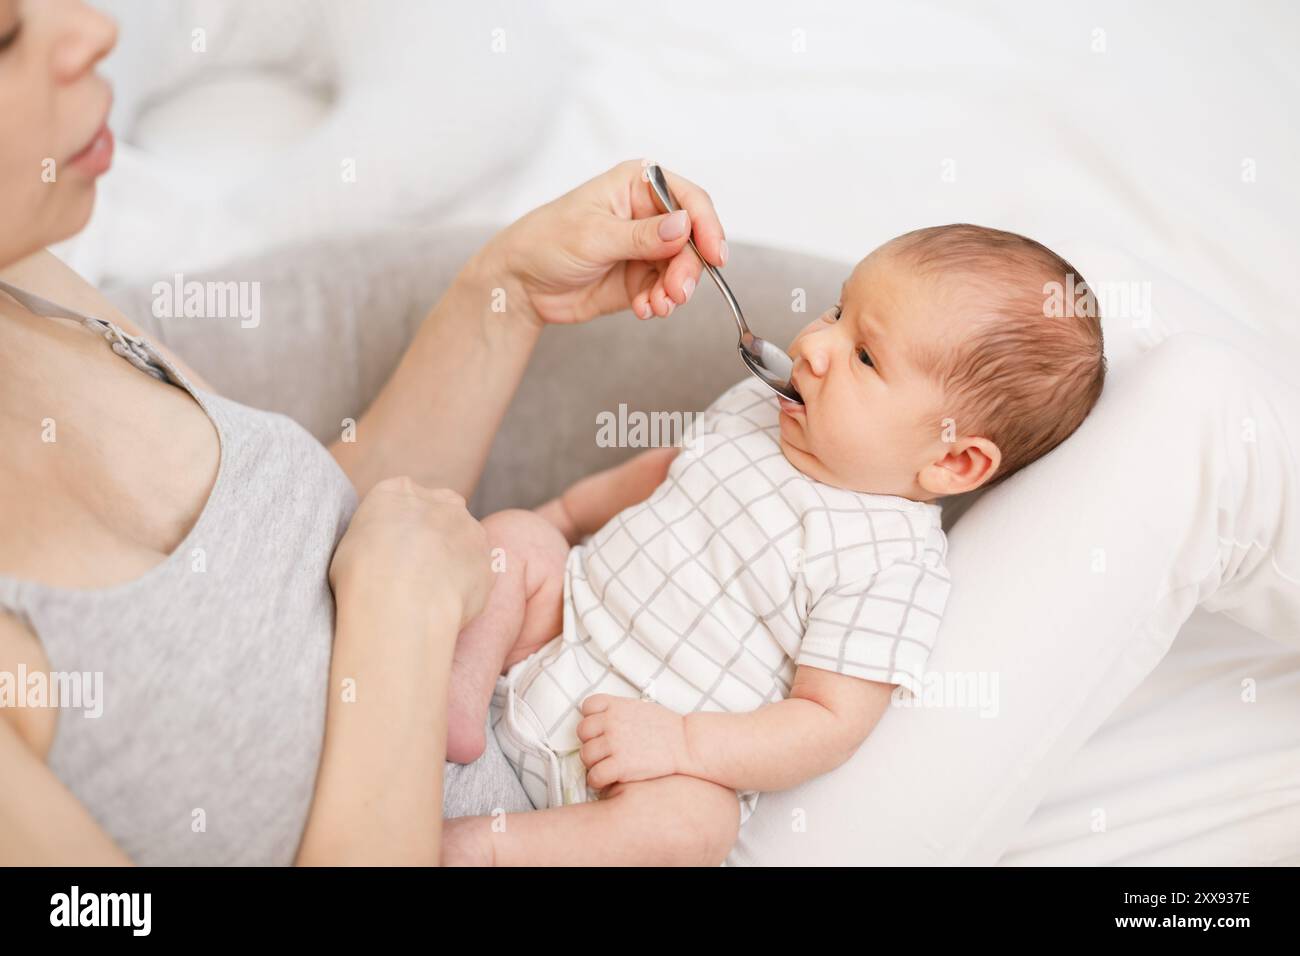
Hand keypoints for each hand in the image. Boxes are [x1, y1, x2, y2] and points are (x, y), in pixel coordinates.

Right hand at [329, 476, 491, 629]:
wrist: (401, 604)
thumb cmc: (363, 577)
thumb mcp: (350, 545)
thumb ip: (374, 536)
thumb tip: (380, 549)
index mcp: (399, 491)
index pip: (405, 496)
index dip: (402, 524)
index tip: (394, 548)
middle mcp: (441, 502)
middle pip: (443, 512)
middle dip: (435, 535)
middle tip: (417, 569)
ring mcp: (470, 530)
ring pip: (465, 542)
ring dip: (454, 561)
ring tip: (430, 593)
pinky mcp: (488, 562)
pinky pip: (478, 574)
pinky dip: (466, 588)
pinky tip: (445, 606)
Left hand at [483, 159, 728, 325]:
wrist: (521, 283)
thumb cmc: (546, 241)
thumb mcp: (594, 235)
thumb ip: (642, 235)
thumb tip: (684, 226)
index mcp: (638, 186)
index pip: (689, 200)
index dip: (707, 226)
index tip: (714, 255)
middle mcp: (649, 215)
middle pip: (691, 241)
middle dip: (688, 270)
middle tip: (677, 293)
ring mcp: (646, 249)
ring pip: (682, 270)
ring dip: (675, 291)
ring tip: (658, 306)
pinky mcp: (640, 279)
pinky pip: (665, 292)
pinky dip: (660, 303)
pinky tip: (645, 309)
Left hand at [577, 694, 689, 789]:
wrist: (686, 743)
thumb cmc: (666, 727)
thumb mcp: (639, 708)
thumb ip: (618, 711)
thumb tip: (602, 720)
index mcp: (616, 705)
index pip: (587, 706)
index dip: (591, 718)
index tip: (601, 729)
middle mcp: (612, 722)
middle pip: (582, 732)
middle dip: (591, 741)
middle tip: (604, 751)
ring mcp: (615, 744)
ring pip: (585, 755)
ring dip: (593, 763)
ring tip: (606, 766)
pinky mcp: (620, 766)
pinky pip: (594, 776)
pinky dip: (597, 781)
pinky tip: (607, 781)